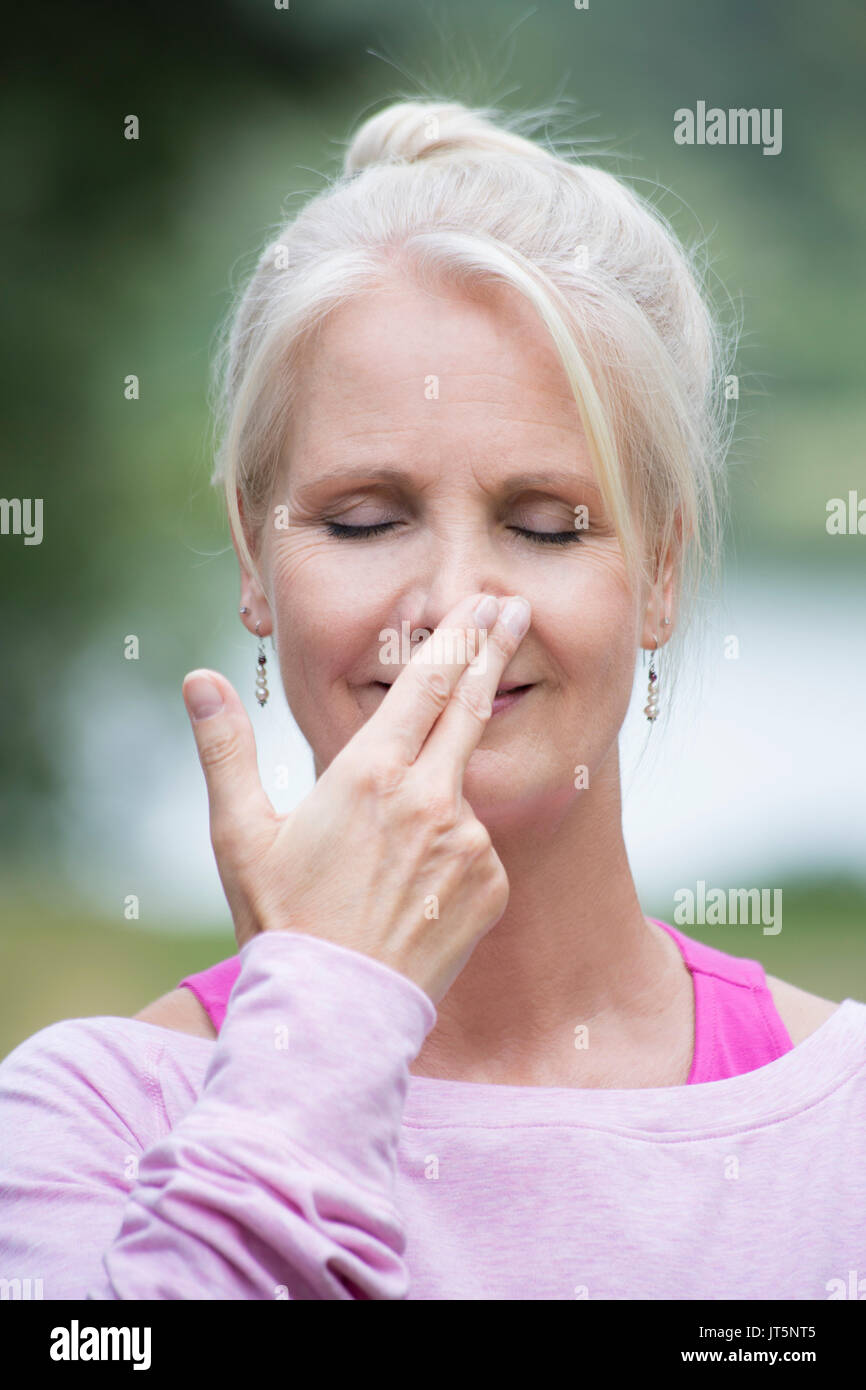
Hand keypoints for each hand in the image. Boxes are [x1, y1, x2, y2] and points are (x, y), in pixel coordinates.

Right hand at [182, 591, 531, 1004]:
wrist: (335, 1014)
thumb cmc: (281, 920)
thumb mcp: (240, 833)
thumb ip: (225, 749)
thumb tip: (198, 681)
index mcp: (370, 773)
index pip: (427, 683)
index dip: (459, 636)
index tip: (485, 601)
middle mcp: (430, 797)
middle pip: (471, 705)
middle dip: (493, 650)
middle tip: (516, 610)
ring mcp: (469, 842)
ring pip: (461, 790)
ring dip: (440, 795)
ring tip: (389, 857)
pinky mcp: (491, 884)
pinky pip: (476, 848)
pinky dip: (452, 851)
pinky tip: (411, 892)